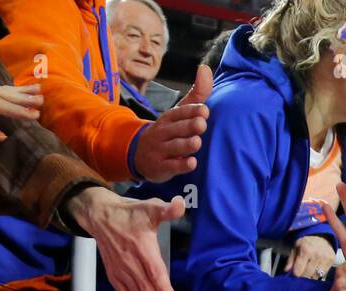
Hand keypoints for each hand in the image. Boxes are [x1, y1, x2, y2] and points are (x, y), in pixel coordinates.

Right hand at [67, 188, 182, 290]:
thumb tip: (180, 203)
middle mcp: (131, 262)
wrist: (100, 216)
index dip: (164, 289)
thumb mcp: (149, 207)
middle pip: (147, 288)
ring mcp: (122, 270)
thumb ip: (166, 209)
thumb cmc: (129, 213)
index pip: (155, 272)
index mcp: (142, 247)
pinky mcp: (115, 275)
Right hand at [132, 65, 211, 181]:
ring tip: (197, 142)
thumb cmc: (167, 131)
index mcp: (169, 118)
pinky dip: (181, 165)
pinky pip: (172, 166)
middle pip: (177, 129)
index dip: (191, 111)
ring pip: (174, 147)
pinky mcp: (161, 167)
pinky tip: (191, 163)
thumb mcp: (179, 112)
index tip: (204, 111)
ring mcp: (161, 150)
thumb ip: (196, 93)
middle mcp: (163, 132)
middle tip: (201, 124)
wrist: (139, 154)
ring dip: (186, 145)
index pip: (179, 112)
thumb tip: (206, 68)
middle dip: (189, 126)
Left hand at [284, 235, 335, 279]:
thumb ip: (290, 260)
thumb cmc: (306, 241)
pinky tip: (315, 268)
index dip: (294, 274)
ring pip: (315, 276)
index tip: (294, 273)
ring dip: (310, 275)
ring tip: (308, 269)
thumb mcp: (296, 247)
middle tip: (301, 272)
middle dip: (302, 275)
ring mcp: (325, 258)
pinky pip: (323, 274)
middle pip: (307, 275)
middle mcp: (317, 254)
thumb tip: (286, 271)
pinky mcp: (331, 261)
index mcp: (306, 250)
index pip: (298, 271)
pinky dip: (318, 273)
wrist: (321, 235)